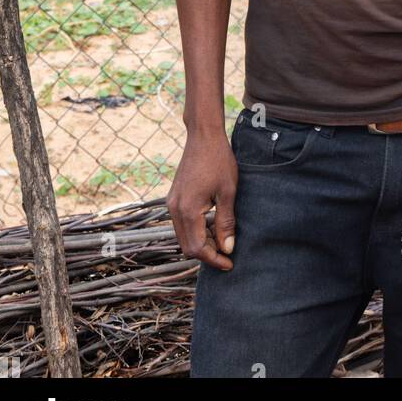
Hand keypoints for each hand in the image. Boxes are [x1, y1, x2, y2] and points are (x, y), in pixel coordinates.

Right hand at [168, 132, 237, 270]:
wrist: (203, 136)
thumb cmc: (218, 161)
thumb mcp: (228, 192)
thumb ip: (226, 222)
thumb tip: (228, 248)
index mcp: (188, 210)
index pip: (197, 248)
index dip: (214, 259)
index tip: (230, 264)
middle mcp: (174, 209)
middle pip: (187, 246)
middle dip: (207, 254)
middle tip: (227, 255)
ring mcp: (172, 203)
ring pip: (183, 236)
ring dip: (201, 243)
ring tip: (222, 240)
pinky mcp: (174, 198)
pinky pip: (182, 224)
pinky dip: (196, 231)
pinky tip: (212, 226)